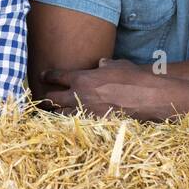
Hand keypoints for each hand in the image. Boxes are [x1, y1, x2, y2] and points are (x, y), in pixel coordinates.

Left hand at [39, 59, 165, 117]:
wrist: (146, 97)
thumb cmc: (133, 77)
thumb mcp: (118, 65)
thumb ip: (106, 64)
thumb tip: (101, 63)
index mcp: (81, 78)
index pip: (57, 76)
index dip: (48, 76)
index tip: (43, 75)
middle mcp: (79, 95)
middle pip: (52, 98)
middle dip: (46, 98)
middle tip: (42, 98)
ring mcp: (85, 112)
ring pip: (61, 115)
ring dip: (57, 113)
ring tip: (54, 113)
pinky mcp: (94, 124)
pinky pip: (76, 125)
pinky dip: (72, 124)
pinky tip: (71, 124)